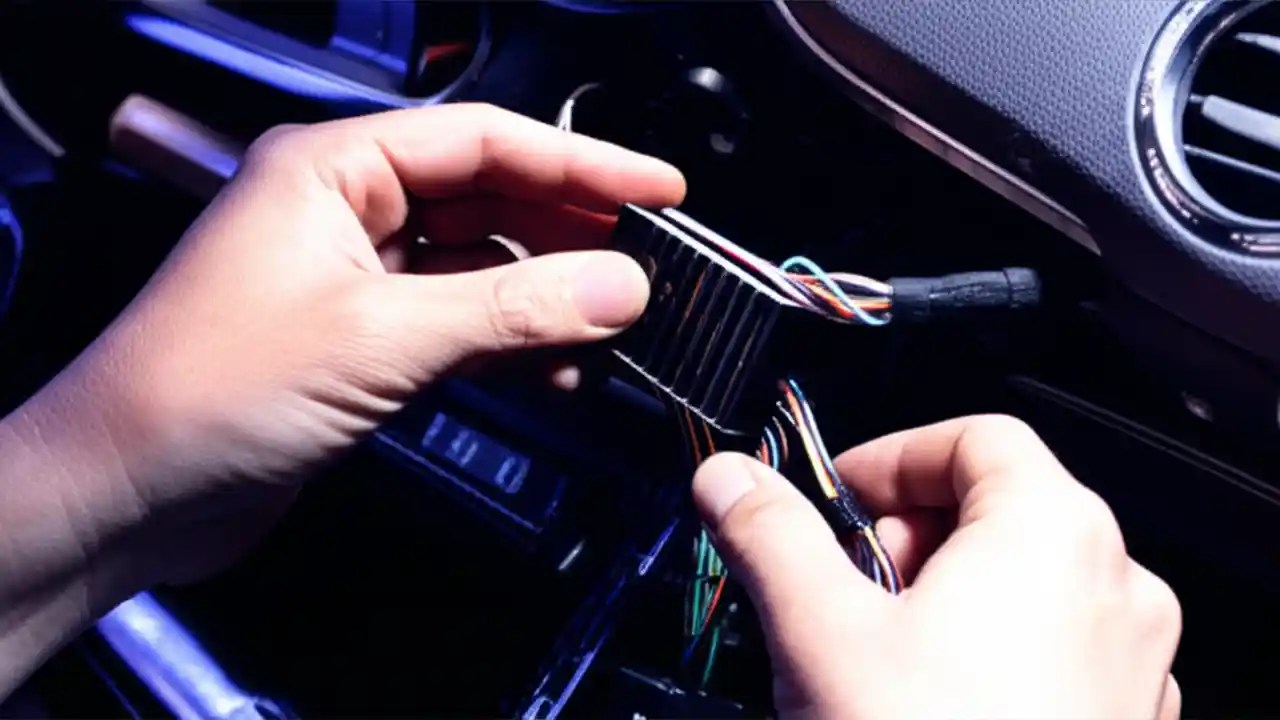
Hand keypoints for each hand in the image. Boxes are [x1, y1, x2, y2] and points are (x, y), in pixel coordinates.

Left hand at [0, 104, 682, 684]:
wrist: (125, 493)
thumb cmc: (197, 392)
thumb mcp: (378, 338)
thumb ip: (509, 310)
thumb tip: (615, 286)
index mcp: (332, 169)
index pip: (486, 142)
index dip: (581, 163)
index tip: (655, 189)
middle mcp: (346, 212)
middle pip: (490, 199)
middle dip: (572, 231)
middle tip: (650, 257)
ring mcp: (356, 279)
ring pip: (480, 266)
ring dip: (547, 294)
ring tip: (615, 317)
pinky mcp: (362, 342)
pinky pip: (460, 325)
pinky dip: (510, 344)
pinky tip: (554, 368)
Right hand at [692, 415, 1181, 718]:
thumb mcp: (821, 630)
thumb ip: (770, 534)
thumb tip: (728, 480)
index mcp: (1052, 531)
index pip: (974, 438)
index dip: (889, 458)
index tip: (830, 498)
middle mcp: (1112, 585)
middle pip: (999, 507)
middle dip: (906, 534)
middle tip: (845, 587)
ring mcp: (1128, 658)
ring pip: (1023, 582)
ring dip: (941, 594)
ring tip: (879, 654)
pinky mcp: (1120, 718)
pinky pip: (1050, 645)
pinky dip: (986, 647)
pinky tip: (929, 701)